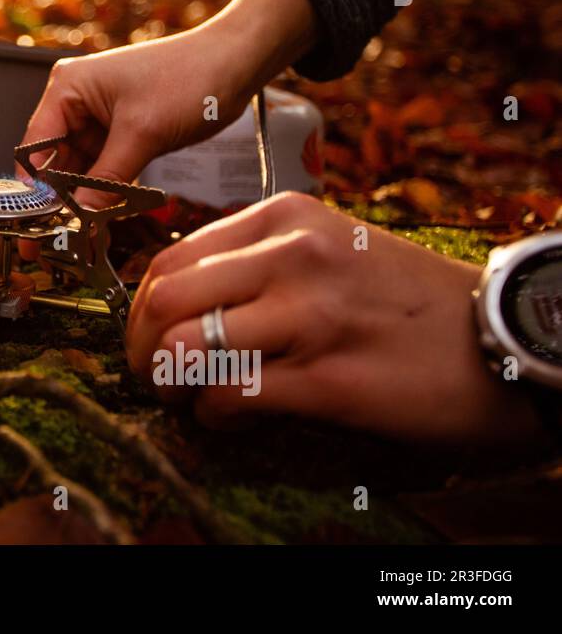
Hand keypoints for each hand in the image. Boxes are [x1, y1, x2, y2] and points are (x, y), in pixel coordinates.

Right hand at [20, 0, 317, 205]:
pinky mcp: (121, 131)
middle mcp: (76, 101)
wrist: (235, 64)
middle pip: (54, 160)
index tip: (46, 220)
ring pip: (79, 168)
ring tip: (92, 226)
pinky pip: (103, 166)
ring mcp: (98, 117)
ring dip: (87, 195)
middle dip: (64, 195)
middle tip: (69, 231)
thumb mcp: (143, 133)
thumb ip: (107, 178)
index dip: (38, 185)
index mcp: (68, 88)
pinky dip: (107, 188)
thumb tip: (80, 215)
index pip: (35, 145)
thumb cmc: (189, 78)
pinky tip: (110, 211)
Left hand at [128, 192, 544, 444]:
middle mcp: (291, 256)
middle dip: (140, 347)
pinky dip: (213, 415)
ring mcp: (309, 315)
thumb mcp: (329, 246)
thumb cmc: (403, 299)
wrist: (497, 336)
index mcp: (284, 218)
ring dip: (170, 385)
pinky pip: (228, 397)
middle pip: (163, 300)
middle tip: (152, 374)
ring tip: (188, 397)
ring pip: (183, 347)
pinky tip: (231, 417)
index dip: (139, 307)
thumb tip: (177, 298)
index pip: (169, 257)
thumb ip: (256, 260)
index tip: (145, 335)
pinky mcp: (328, 378)